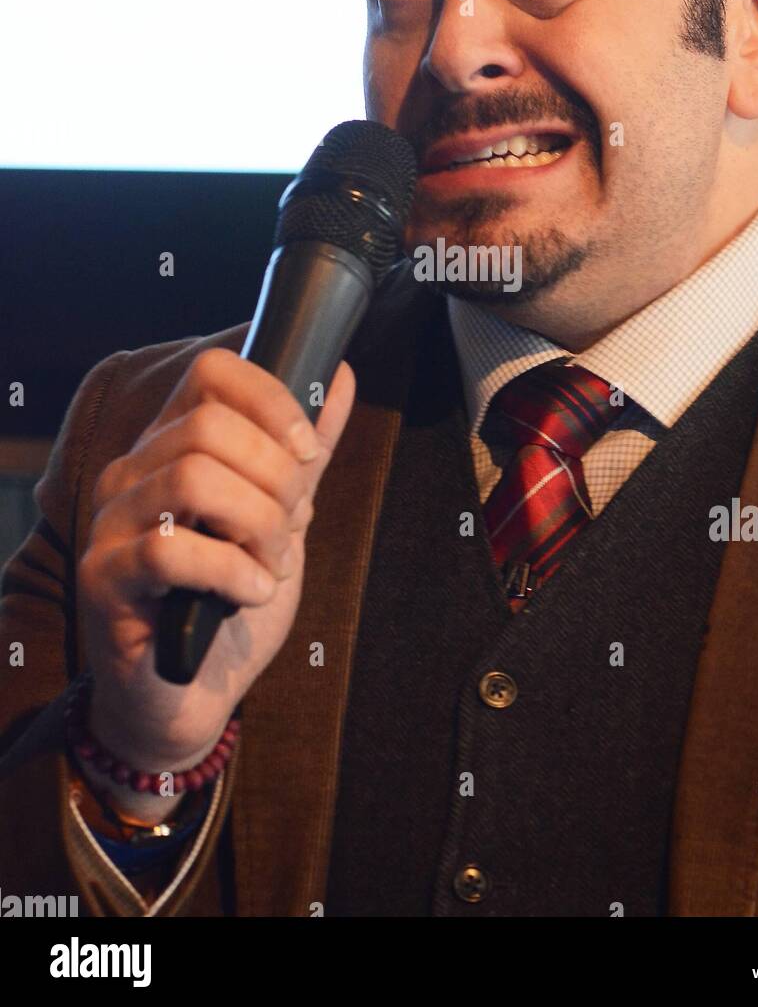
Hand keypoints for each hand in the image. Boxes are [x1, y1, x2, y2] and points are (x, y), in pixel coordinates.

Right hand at [78, 347, 354, 798]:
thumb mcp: (285, 516)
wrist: (192, 695)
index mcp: (173, 444)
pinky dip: (230, 571)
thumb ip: (307, 451)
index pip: (212, 371)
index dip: (272, 401)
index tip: (307, 452)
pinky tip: (249, 592)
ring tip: (270, 564)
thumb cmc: (232, 602)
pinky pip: (169, 549)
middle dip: (275, 477)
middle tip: (291, 527)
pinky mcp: (103, 578)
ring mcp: (111, 523)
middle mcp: (133, 471)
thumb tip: (343, 377)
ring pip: (192, 479)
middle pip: (210, 425)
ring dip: (257, 525)